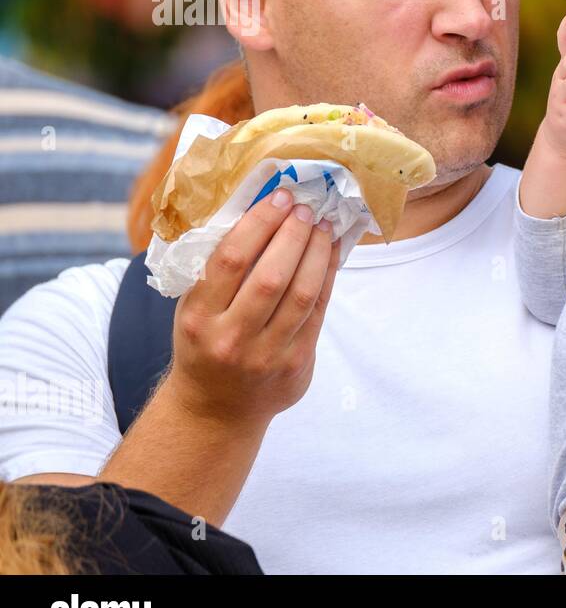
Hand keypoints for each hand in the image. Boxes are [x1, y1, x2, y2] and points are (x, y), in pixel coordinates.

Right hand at [168, 188, 341, 425]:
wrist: (216, 410)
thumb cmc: (205, 343)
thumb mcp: (194, 309)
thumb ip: (219, 269)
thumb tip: (260, 210)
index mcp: (198, 317)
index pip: (231, 260)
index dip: (260, 223)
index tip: (279, 197)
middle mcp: (231, 338)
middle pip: (271, 276)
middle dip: (293, 234)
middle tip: (305, 207)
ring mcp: (267, 355)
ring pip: (302, 294)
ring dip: (317, 252)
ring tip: (323, 225)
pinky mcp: (297, 364)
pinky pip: (319, 311)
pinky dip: (328, 276)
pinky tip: (330, 253)